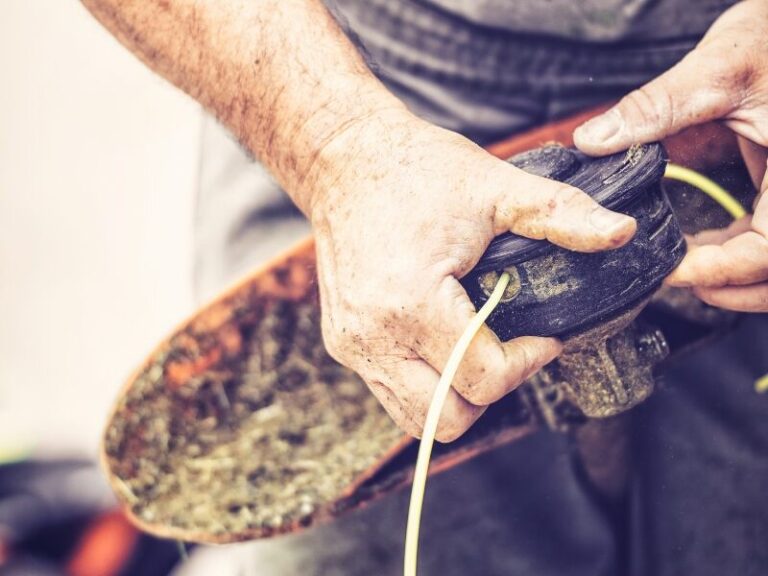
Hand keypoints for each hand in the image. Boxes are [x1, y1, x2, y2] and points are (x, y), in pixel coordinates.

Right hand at [306, 110, 635, 440]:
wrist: (343, 161)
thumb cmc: (415, 169)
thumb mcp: (495, 186)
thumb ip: (561, 214)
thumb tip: (622, 232)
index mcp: (412, 303)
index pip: (483, 379)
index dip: (529, 362)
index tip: (544, 335)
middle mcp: (373, 336)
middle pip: (447, 418)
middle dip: (491, 390)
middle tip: (509, 346)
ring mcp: (351, 345)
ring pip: (415, 418)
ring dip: (455, 394)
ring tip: (475, 346)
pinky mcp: (342, 343)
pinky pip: (391, 391)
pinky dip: (426, 381)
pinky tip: (442, 339)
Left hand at [574, 0, 767, 311]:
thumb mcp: (720, 67)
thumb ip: (656, 107)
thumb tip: (594, 140)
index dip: (727, 269)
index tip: (677, 271)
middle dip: (736, 288)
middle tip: (679, 283)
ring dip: (737, 276)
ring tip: (685, 271)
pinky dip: (739, 249)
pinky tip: (702, 245)